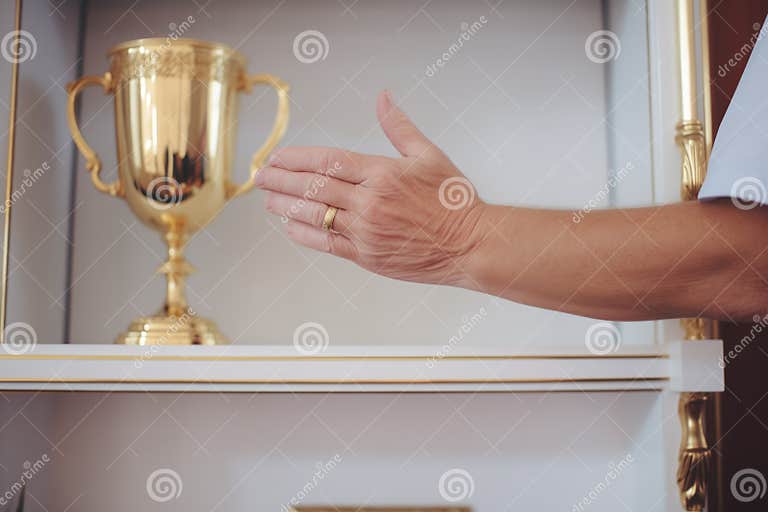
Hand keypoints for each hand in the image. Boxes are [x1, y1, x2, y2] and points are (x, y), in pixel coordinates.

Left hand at [255, 90, 486, 286]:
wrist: (470, 245)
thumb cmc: (453, 202)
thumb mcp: (429, 155)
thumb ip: (399, 127)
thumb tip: (383, 98)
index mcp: (383, 173)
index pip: (328, 161)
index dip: (296, 158)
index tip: (277, 157)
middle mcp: (370, 202)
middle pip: (314, 187)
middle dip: (281, 180)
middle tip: (260, 176)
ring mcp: (366, 231)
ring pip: (315, 215)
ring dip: (286, 206)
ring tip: (268, 199)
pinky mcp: (367, 256)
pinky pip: (327, 244)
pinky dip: (305, 234)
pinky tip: (290, 226)